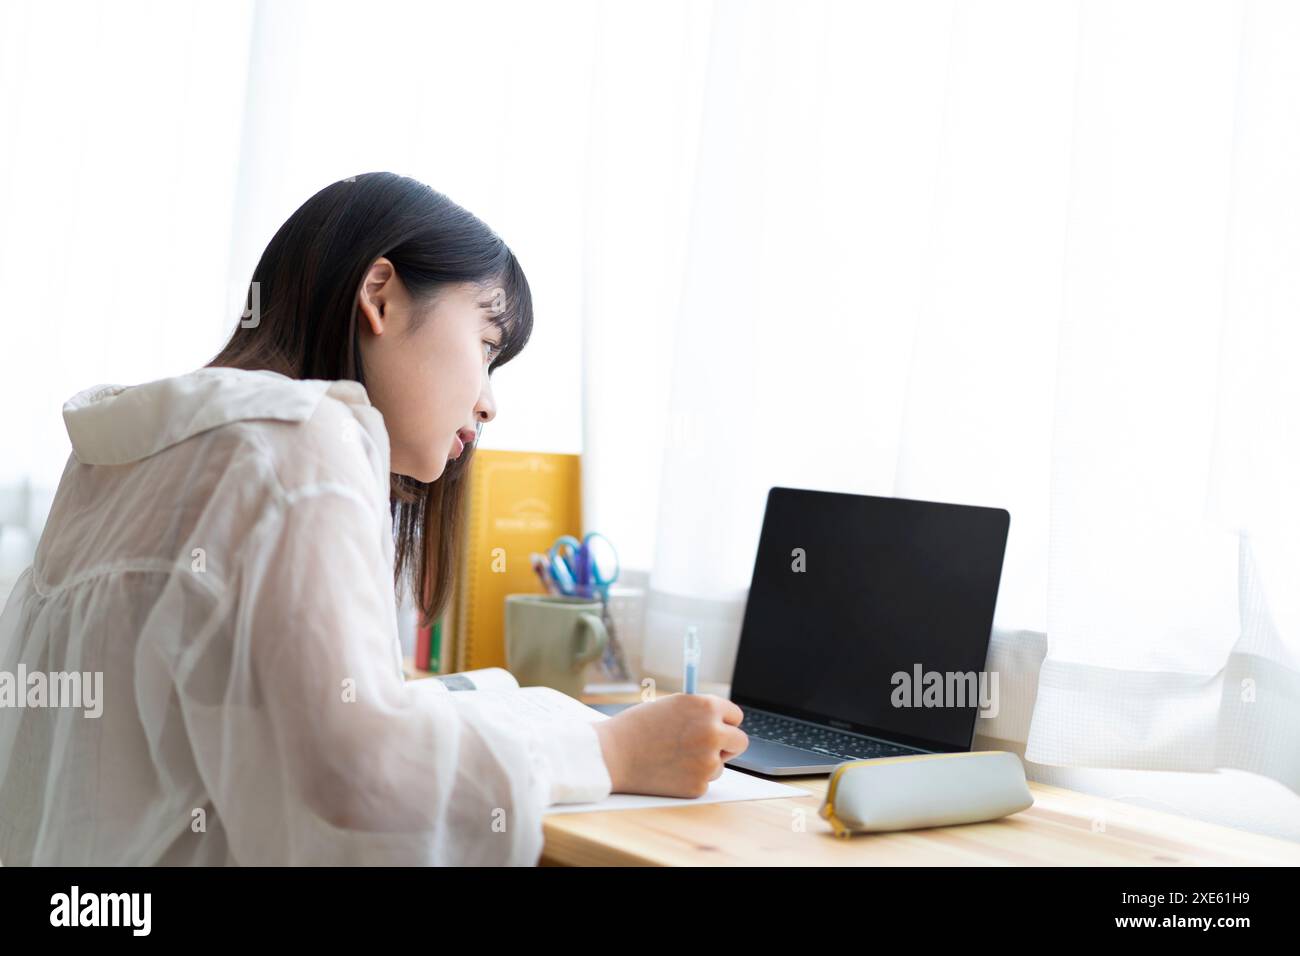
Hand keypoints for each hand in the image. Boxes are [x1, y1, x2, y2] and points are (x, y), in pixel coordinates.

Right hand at [592, 693, 748, 797]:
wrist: (611, 755)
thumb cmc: (636, 727)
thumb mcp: (672, 705)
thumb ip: (699, 712)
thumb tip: (722, 720)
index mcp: (706, 707)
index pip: (735, 715)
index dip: (724, 721)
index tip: (716, 725)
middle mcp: (712, 732)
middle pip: (740, 741)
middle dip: (727, 744)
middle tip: (708, 745)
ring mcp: (707, 761)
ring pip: (721, 764)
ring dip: (705, 762)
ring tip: (674, 756)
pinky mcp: (698, 785)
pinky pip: (704, 781)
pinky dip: (691, 778)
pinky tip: (669, 770)